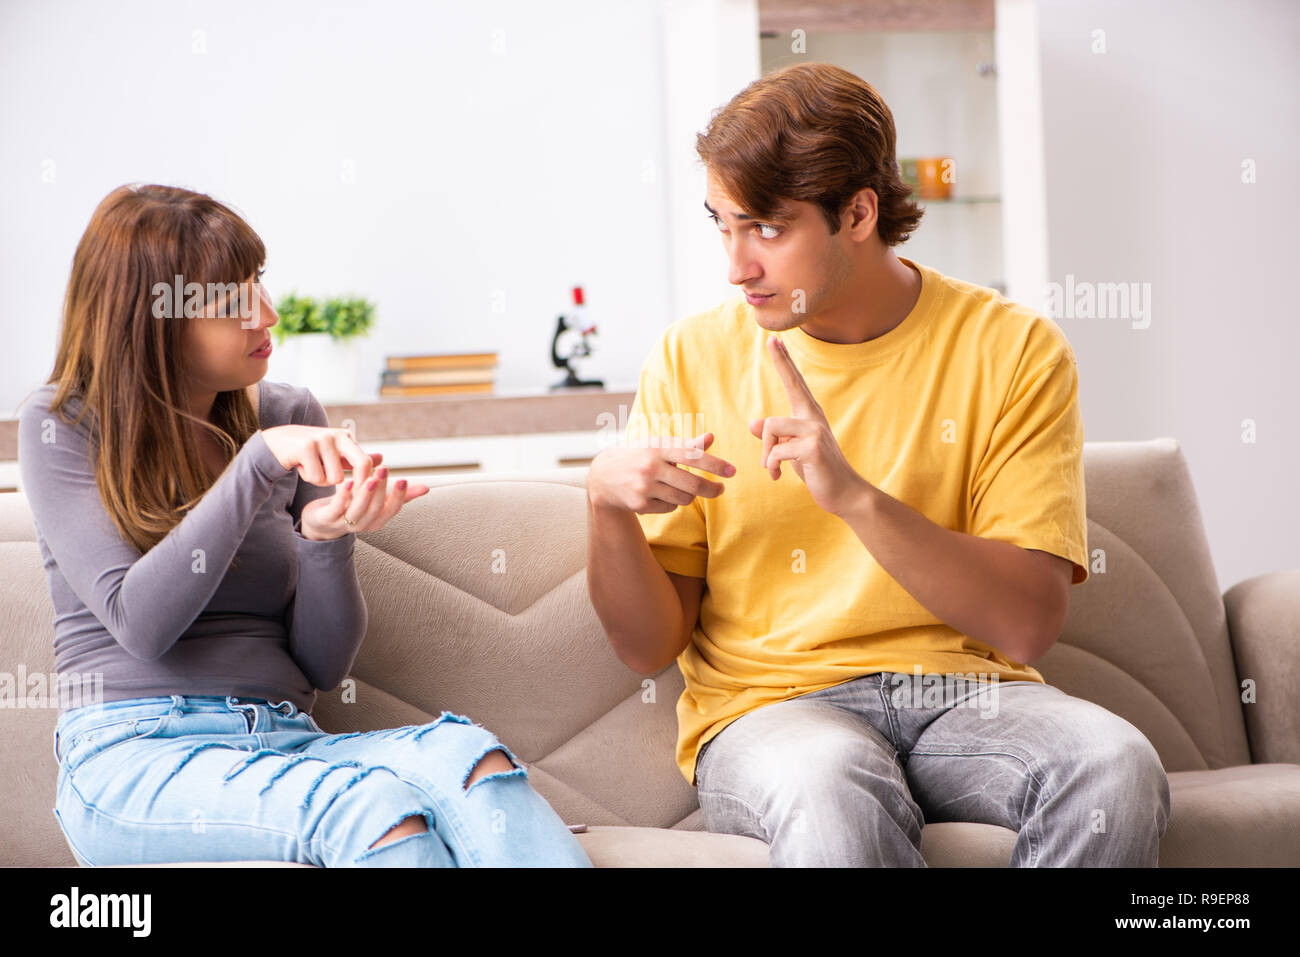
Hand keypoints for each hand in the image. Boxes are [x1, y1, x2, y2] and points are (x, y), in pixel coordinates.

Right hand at [261, 425, 378, 486]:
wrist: (277, 443)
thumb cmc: (310, 451)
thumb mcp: (334, 453)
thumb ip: (355, 458)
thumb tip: (381, 458)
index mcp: (346, 438)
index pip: (367, 462)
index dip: (366, 482)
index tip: (361, 496)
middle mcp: (337, 436)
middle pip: (361, 465)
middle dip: (356, 484)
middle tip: (341, 491)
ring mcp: (322, 439)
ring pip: (335, 478)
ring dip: (323, 480)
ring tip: (312, 469)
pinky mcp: (306, 447)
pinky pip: (317, 477)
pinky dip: (309, 478)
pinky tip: (301, 467)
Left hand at [299, 465, 429, 540]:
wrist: (322, 522)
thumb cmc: (354, 507)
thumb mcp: (378, 501)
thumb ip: (400, 495)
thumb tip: (426, 488)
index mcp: (378, 520)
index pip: (392, 509)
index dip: (399, 496)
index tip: (403, 479)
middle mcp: (364, 524)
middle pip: (375, 508)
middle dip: (381, 489)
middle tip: (384, 469)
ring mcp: (345, 523)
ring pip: (358, 510)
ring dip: (365, 494)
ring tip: (371, 477)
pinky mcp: (327, 519)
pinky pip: (336, 508)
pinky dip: (343, 495)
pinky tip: (348, 481)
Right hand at [588, 431, 735, 513]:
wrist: (603, 476)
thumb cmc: (638, 456)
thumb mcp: (658, 445)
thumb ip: (686, 445)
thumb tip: (710, 437)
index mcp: (658, 447)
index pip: (692, 455)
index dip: (714, 464)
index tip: (732, 471)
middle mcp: (651, 466)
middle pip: (693, 484)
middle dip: (711, 489)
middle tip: (720, 489)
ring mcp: (644, 487)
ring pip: (683, 498)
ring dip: (688, 495)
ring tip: (679, 487)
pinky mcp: (640, 504)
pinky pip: (670, 508)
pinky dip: (671, 503)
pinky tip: (658, 495)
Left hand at [749, 335, 870, 516]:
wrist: (843, 494)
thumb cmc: (817, 471)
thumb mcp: (792, 453)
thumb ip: (774, 438)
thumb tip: (753, 423)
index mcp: (809, 416)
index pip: (795, 384)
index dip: (785, 363)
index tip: (774, 340)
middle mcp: (813, 417)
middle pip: (793, 384)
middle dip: (782, 362)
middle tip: (771, 339)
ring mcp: (815, 430)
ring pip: (770, 427)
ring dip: (765, 452)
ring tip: (771, 467)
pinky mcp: (812, 447)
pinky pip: (775, 451)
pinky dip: (771, 466)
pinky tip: (778, 477)